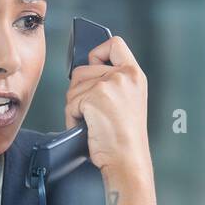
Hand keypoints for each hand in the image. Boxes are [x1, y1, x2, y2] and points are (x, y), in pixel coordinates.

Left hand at [63, 35, 153, 186]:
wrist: (127, 160)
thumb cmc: (125, 139)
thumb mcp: (128, 102)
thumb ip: (113, 83)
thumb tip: (84, 75)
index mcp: (135, 75)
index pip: (114, 44)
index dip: (98, 53)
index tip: (94, 67)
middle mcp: (124, 76)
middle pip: (83, 69)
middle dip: (80, 92)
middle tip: (93, 112)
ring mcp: (109, 84)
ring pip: (73, 87)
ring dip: (76, 106)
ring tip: (92, 122)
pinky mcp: (94, 97)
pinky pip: (70, 103)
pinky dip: (72, 118)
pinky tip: (87, 128)